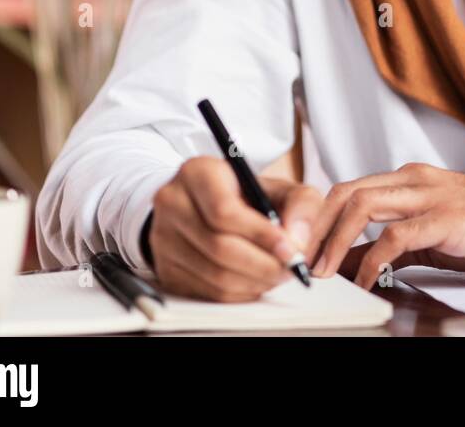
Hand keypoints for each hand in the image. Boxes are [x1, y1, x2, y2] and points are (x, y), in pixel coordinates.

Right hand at [147, 156, 324, 301]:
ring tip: (278, 274)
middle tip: (290, 268)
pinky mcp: (165, 268)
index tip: (290, 249)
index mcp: (198, 173)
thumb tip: (297, 241)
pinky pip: (206, 291)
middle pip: (219, 246)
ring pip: (213, 274)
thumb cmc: (247, 196)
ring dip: (254, 281)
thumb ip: (301, 204)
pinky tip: (256, 281)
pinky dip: (239, 292)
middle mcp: (173, 202)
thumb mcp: (279, 187)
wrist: (206, 206)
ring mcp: (163, 238)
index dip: (261, 235)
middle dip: (263, 264)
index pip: (224, 211)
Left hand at [312, 163, 464, 290]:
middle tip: (298, 259)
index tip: (300, 248)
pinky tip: (367, 279)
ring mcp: (432, 196)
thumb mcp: (432, 236)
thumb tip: (349, 263)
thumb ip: (391, 245)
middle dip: (315, 227)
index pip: (348, 189)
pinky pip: (397, 236)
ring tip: (322, 270)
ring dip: (334, 240)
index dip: (317, 218)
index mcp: (410, 179)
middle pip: (346, 192)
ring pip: (363, 205)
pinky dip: (373, 258)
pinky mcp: (448, 219)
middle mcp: (416, 180)